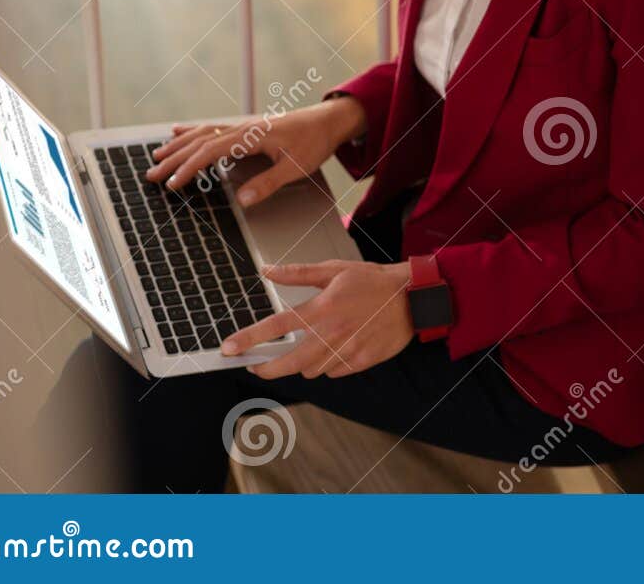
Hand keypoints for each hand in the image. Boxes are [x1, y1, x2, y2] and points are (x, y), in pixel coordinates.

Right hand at [145, 96, 365, 206]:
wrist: (328, 121)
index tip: (172, 184)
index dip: (189, 168)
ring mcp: (242, 126)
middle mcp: (242, 128)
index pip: (210, 152)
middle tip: (151, 174)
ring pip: (202, 133)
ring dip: (178, 145)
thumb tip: (242, 200)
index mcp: (251, 136)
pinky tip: (178, 132)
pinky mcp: (245, 128)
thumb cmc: (314, 142)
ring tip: (157, 156)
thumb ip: (269, 183)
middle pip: (199, 142)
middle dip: (174, 158)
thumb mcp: (296, 167)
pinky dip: (192, 131)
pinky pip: (212, 128)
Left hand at [221, 260, 413, 378]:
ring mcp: (348, 350)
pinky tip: (334, 349)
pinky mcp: (361, 362)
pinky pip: (333, 372)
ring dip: (301, 364)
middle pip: (288, 362)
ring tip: (305, 348)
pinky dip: (326, 365)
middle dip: (266, 368)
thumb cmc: (373, 281)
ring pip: (310, 370)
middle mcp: (332, 332)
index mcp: (322, 308)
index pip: (277, 326)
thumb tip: (267, 270)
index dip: (249, 338)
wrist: (413, 297)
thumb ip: (298, 273)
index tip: (229, 348)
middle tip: (256, 365)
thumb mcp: (335, 270)